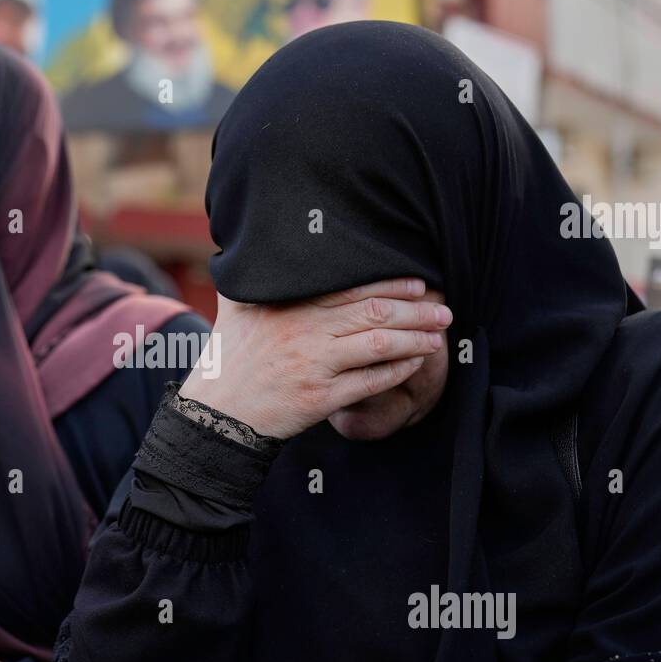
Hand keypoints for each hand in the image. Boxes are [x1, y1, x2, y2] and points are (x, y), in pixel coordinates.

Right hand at [179, 278, 451, 438]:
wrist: (217, 414)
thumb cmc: (228, 359)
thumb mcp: (234, 308)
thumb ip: (250, 278)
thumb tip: (251, 247)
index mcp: (290, 306)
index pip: (353, 288)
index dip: (391, 284)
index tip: (418, 284)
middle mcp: (306, 332)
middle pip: (375, 314)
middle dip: (417, 311)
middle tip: (443, 309)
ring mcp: (315, 366)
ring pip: (379, 346)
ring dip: (415, 339)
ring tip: (438, 336)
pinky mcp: (320, 398)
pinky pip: (370, 382)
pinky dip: (396, 372)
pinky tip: (413, 365)